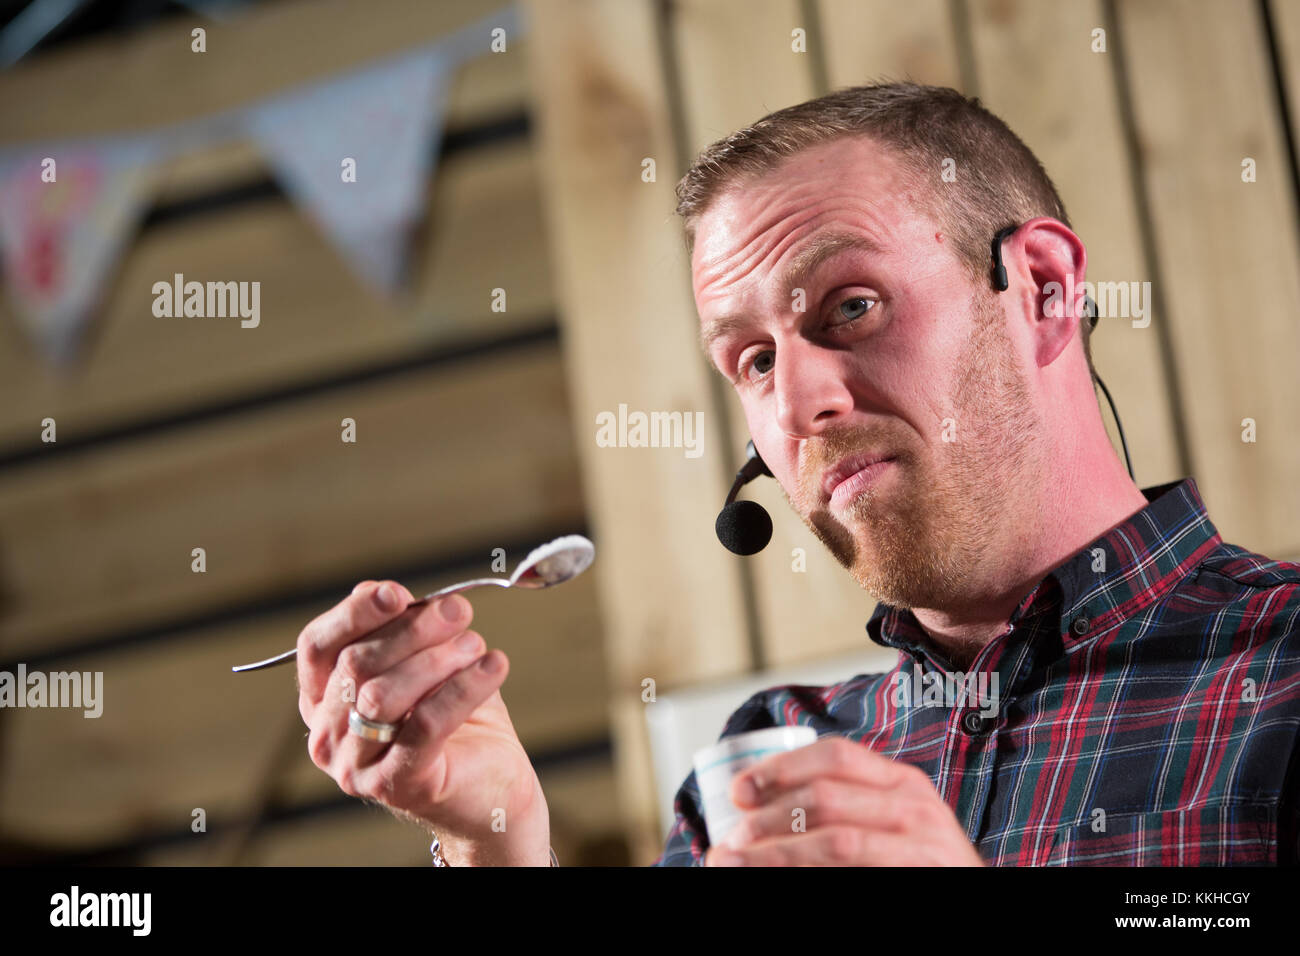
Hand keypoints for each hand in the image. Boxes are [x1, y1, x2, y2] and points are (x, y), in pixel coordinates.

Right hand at [296, 580, 550, 865]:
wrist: (491, 783)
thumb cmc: (454, 719)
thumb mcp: (424, 663)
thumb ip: (400, 630)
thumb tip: (387, 591)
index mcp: (322, 699)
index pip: (318, 645)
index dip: (355, 613)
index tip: (398, 592)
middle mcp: (327, 735)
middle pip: (357, 664)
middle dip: (413, 630)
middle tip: (459, 612)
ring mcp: (356, 766)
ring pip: (384, 695)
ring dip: (438, 659)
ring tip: (476, 645)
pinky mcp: (397, 784)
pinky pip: (425, 725)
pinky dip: (463, 688)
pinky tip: (493, 666)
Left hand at [703, 736, 983, 865]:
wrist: (972, 895)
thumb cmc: (918, 861)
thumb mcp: (890, 820)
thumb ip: (841, 805)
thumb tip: (751, 807)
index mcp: (901, 781)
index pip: (834, 756)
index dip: (780, 768)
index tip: (738, 789)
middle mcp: (914, 806)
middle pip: (826, 797)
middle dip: (768, 817)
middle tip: (732, 838)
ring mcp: (922, 846)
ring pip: (834, 841)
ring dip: (776, 853)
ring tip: (737, 862)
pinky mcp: (920, 876)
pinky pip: (854, 873)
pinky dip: (807, 875)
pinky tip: (783, 879)